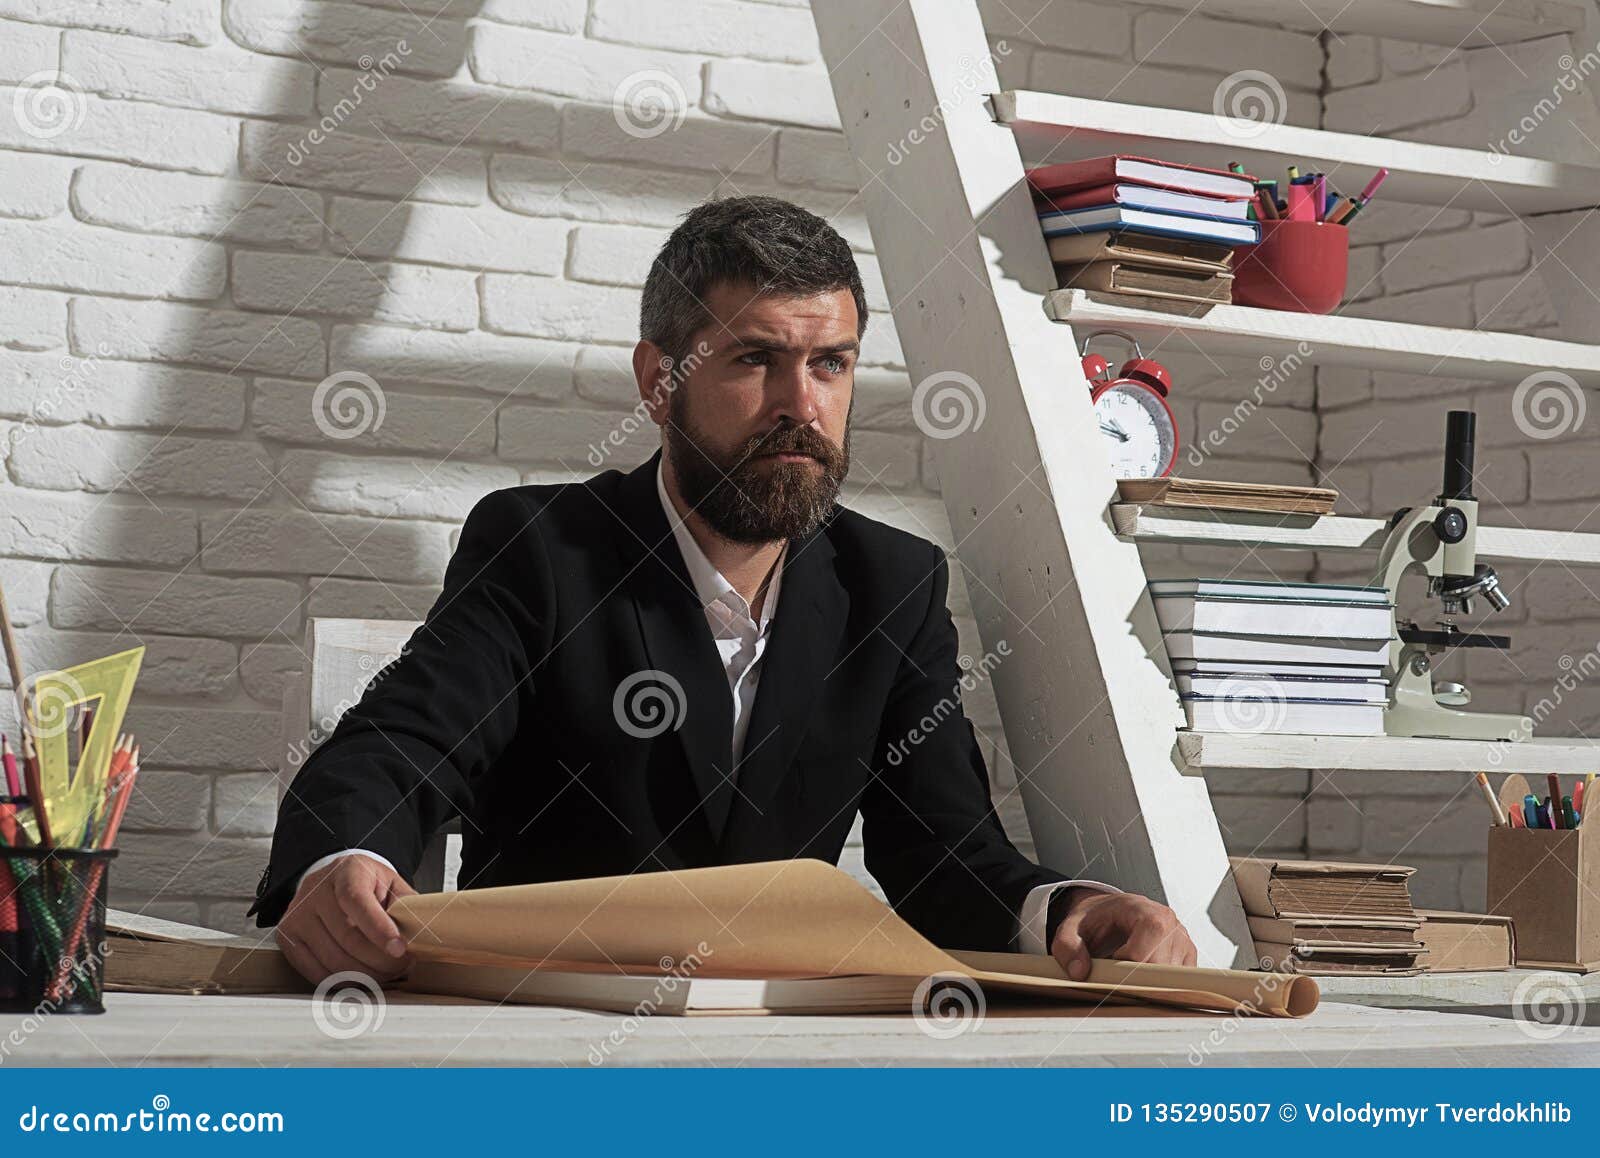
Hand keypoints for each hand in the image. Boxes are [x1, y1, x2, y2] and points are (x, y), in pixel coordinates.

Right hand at [275, 854, 415, 984]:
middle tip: (402, 966)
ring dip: (365, 975)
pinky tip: (361, 978)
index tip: (399, 949)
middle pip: (347, 938)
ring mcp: (297, 915)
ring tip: (386, 973)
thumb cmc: (366, 885)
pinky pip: (315, 971)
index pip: (357, 902)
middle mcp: (316, 891)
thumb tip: (423, 933)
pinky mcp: (287, 938)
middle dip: (380, 960)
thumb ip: (406, 906)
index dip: (379, 929)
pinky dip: (342, 981)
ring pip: (332, 960)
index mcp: (346, 871)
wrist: (333, 880)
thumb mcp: (391, 884)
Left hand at [1050, 888, 1196, 980]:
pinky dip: (1160, 987)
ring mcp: (1183, 942)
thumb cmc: (1096, 919)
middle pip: (1161, 970)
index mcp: (1145, 911)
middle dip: (1137, 981)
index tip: (1110, 970)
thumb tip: (1079, 973)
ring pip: (1173, 981)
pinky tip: (1142, 978)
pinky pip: (1180, 983)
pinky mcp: (1188, 958)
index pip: (1144, 953)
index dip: (1124, 970)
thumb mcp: (1071, 928)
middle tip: (1116, 978)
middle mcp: (1171, 925)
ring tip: (1128, 974)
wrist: (1111, 912)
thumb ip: (1068, 947)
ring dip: (1149, 985)